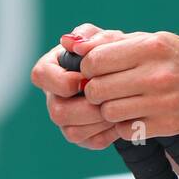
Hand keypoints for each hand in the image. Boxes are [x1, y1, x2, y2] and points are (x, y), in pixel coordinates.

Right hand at [30, 23, 124, 149]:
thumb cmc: (117, 51)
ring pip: (73, 131)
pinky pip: (91, 141)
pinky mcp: (84, 135)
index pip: (41, 76)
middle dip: (87, 106)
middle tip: (111, 97)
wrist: (137, 74)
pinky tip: (124, 118)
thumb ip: (92, 37)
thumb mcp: (109, 39)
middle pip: (57, 111)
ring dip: (100, 120)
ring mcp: (67, 118)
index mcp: (53, 68)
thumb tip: (71, 41)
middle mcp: (54, 96)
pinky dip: (110, 131)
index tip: (86, 78)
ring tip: (121, 107)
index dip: (62, 81)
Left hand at [74, 31, 178, 140]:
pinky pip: (125, 129)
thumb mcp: (154, 41)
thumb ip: (113, 42)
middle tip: (107, 89)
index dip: (88, 68)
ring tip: (123, 101)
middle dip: (95, 91)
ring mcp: (163, 101)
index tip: (97, 70)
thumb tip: (72, 44)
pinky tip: (138, 114)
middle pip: (97, 89)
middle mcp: (158, 73)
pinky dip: (125, 124)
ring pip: (108, 112)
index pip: (94, 61)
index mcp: (152, 46)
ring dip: (109, 109)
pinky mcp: (167, 124)